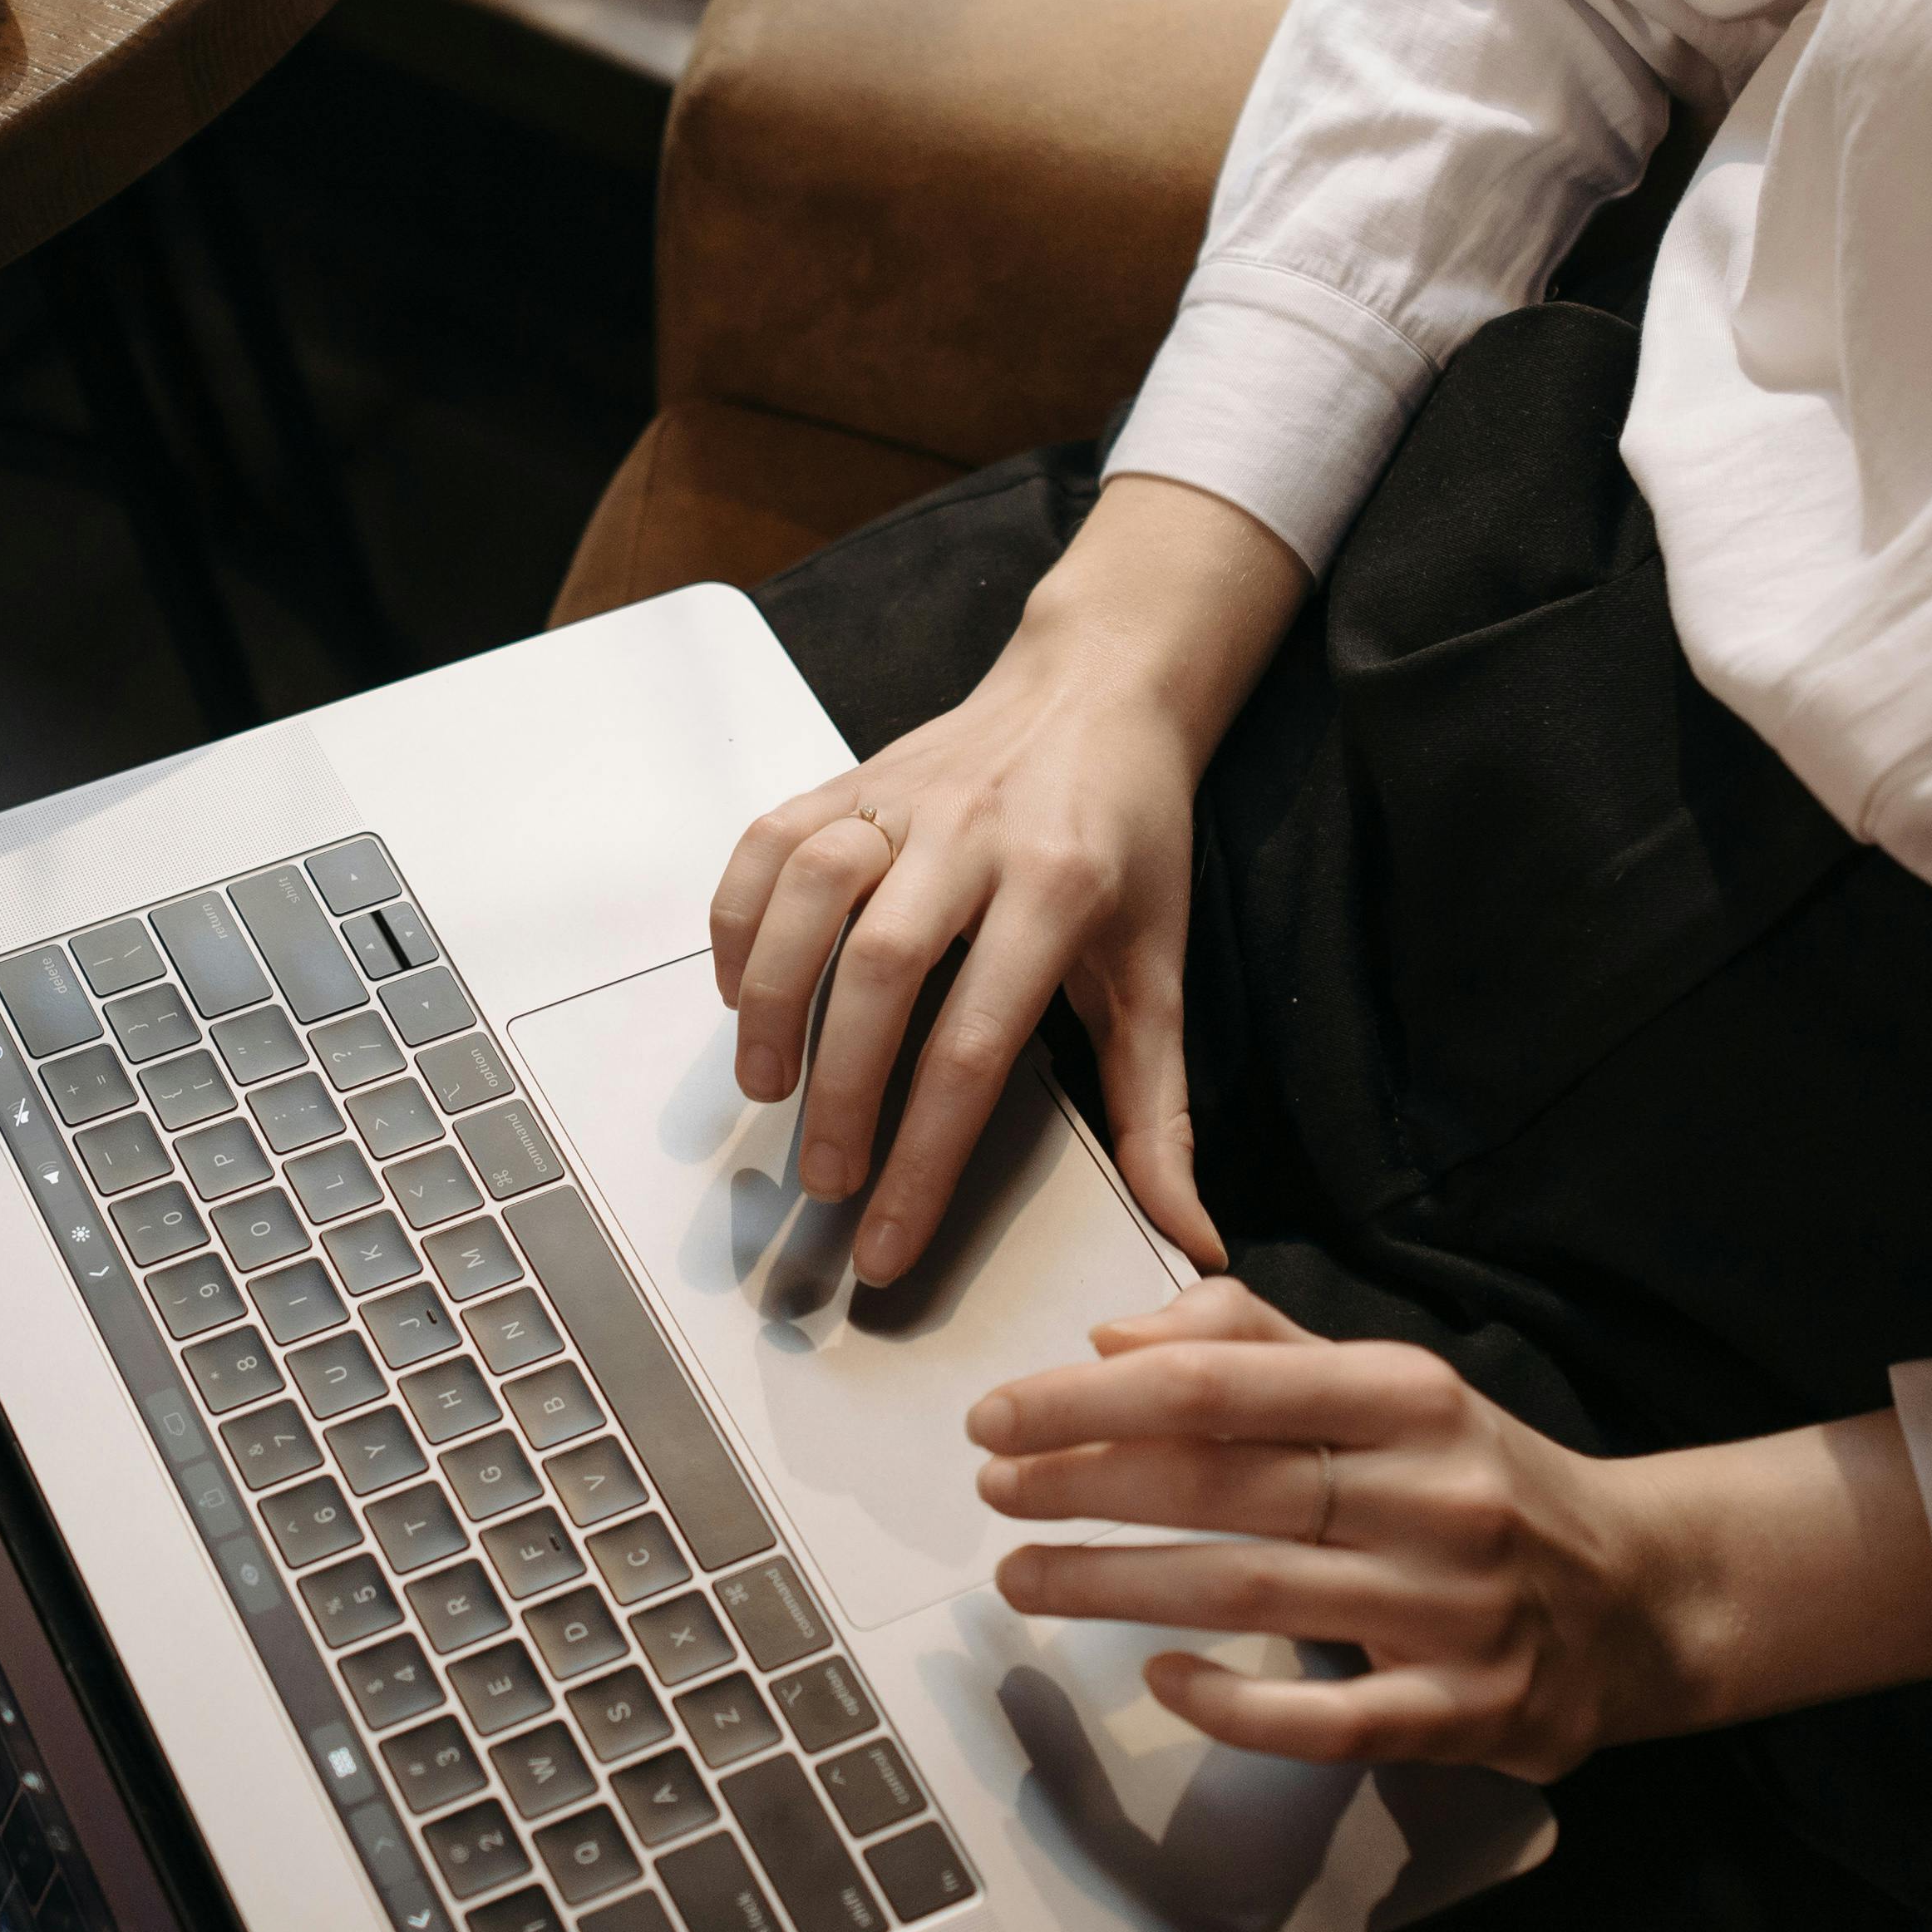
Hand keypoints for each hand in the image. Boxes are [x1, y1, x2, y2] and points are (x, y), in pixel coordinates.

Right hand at [712, 477, 1303, 1280]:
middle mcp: (973, 834)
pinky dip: (740, 921)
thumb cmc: (1132, 841)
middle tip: (822, 1180)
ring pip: (809, 891)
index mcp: (1061, 889)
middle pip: (881, 969)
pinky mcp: (848, 776)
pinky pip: (766, 843)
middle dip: (839, 1091)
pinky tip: (744, 993)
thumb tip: (1191, 1237)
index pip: (976, 1046)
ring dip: (775, 1001)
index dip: (924, 1158)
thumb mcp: (1161, 972)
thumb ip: (1159, 1110)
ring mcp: (900, 797)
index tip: (885, 1244)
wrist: (1099, 687)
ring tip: (766, 1088)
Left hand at [966, 1279, 1931, 1780]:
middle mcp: (1434, 1494)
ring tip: (1021, 1578)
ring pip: (1250, 1593)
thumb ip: (1253, 1343)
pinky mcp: (1467, 1712)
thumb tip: (1116, 1338)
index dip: (1089, 1400)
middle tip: (991, 1490)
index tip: (999, 1412)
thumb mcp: (1389, 1387)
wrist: (1650, 1594)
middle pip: (1220, 1484)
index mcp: (1410, 1396)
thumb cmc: (1482, 1480)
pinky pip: (1330, 1718)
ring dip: (1115, 1585)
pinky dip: (1235, 1700)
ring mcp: (1453, 1609)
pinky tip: (1160, 1680)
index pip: (1218, 1384)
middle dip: (1081, 1486)